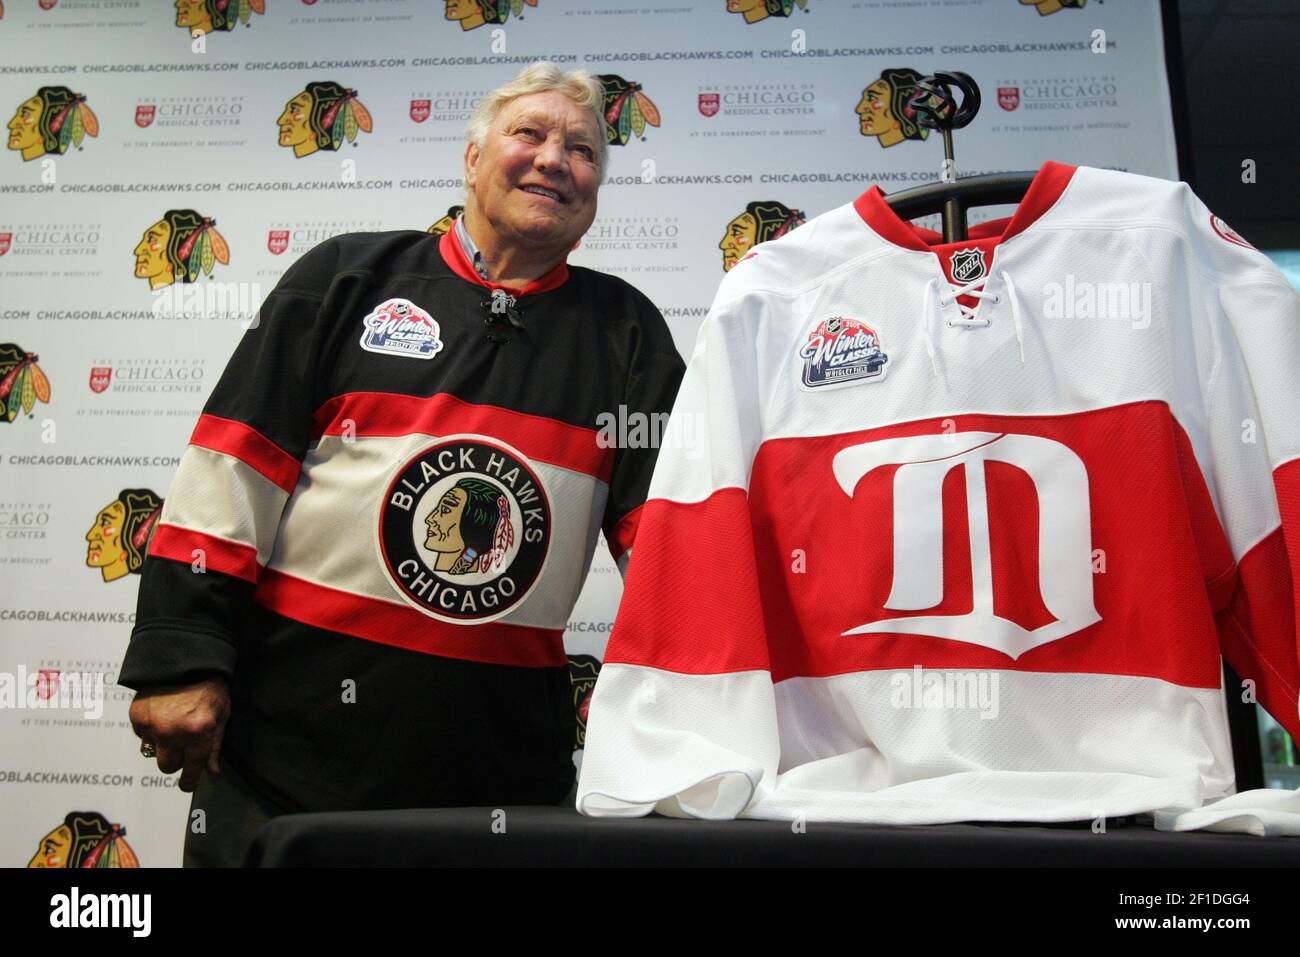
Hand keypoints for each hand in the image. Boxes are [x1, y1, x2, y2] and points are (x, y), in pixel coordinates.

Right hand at [129, 678, 230, 792]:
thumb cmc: (209, 685)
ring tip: (172, 724)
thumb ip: (215, 745)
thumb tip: (211, 771)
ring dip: (161, 745)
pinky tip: (160, 713)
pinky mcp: (137, 716)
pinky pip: (141, 735)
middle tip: (182, 746)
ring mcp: (153, 725)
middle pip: (167, 766)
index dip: (189, 782)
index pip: (192, 771)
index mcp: (199, 733)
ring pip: (152, 752)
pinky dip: (149, 729)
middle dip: (176, 760)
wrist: (186, 657)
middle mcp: (174, 733)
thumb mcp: (221, 714)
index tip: (187, 784)